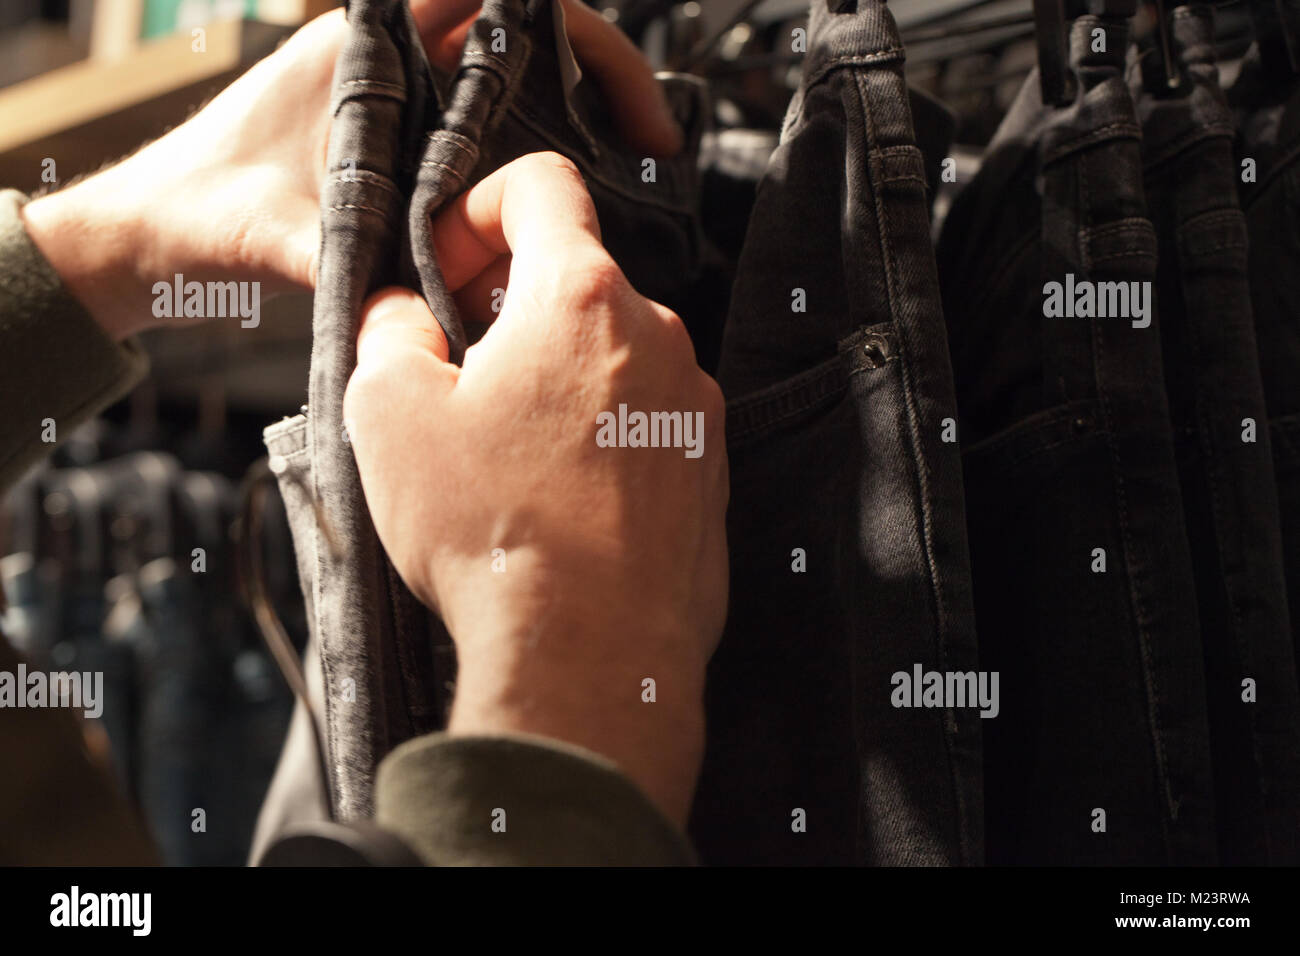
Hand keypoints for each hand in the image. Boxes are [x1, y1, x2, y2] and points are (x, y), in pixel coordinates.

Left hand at [21, 0, 681, 340]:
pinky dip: (537, 153)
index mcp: (359, 58)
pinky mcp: (396, 150)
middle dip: (600, 76)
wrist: (146, 235)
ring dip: (578, 117)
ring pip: (513, 90)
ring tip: (636, 166)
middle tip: (653, 137)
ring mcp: (397, 109)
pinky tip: (569, 198)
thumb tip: (405, 308)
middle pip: (523, 44)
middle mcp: (386, 71)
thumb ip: (331, 257)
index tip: (614, 74)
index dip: (563, 24)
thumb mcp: (269, 234)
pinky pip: (488, 134)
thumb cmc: (194, 211)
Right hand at [343, 152, 727, 827]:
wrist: (592, 654)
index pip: (543, 184)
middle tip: (460, 365)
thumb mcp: (390, 416)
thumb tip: (402, 315)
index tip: (448, 262)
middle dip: (511, 304)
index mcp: (581, 297)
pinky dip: (601, 432)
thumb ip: (388, 333)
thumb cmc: (494, 532)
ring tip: (505, 449)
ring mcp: (694, 406)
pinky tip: (557, 494)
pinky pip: (646, 420)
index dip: (480, 204)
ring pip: (613, 354)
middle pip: (578, 277)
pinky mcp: (709, 470)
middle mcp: (658, 337)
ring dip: (557, 375)